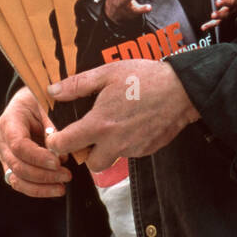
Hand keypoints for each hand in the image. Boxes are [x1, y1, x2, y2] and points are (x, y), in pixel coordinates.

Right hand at [0, 85, 72, 198]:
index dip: (37, 156)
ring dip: (40, 186)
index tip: (57, 161)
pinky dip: (38, 190)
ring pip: (17, 179)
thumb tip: (61, 147)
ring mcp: (6, 155)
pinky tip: (55, 189)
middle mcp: (3, 141)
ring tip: (62, 186)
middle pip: (17, 165)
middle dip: (43, 174)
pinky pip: (21, 183)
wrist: (32, 103)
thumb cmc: (40, 100)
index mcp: (9, 121)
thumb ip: (53, 122)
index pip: (18, 144)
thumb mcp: (48, 102)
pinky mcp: (12, 166)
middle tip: (66, 174)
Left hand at [45, 60, 199, 173]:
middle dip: (86, 152)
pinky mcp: (147, 150)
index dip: (56, 141)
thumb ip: (78, 85)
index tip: (57, 135)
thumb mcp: (107, 73)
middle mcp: (115, 142)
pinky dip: (126, 144)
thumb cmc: (145, 78)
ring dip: (107, 148)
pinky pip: (130, 153)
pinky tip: (132, 124)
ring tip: (114, 125)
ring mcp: (133, 149)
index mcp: (100, 124)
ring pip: (112, 159)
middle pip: (90, 163)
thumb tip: (53, 91)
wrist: (182, 90)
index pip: (66, 145)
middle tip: (89, 133)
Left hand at [201, 0, 236, 31]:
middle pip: (231, 3)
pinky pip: (218, 23)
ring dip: (220, 14)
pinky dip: (211, 25)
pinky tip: (203, 27)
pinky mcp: (224, 19)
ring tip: (213, 13)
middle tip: (219, 1)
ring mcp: (230, 12)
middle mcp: (234, 3)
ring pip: (226, 14)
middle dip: (226, 2)